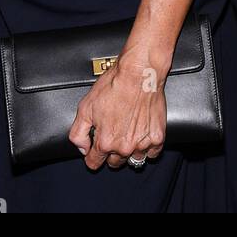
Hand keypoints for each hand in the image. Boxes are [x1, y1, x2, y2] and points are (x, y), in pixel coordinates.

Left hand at [67, 53, 167, 170]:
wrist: (139, 74)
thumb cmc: (114, 86)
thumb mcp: (85, 107)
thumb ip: (78, 133)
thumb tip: (83, 148)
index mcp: (105, 142)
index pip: (94, 163)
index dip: (92, 156)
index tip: (94, 150)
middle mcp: (124, 147)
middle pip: (114, 162)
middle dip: (110, 152)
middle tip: (112, 134)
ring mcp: (142, 144)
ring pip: (133, 159)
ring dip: (129, 151)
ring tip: (127, 133)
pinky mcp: (158, 138)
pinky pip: (152, 153)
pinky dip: (146, 147)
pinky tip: (141, 134)